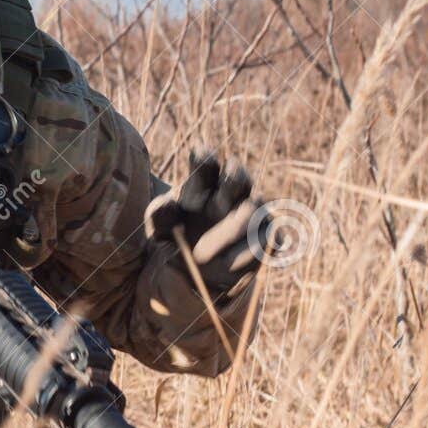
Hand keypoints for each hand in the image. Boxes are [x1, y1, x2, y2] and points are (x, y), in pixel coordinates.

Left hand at [144, 149, 268, 299]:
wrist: (193, 273)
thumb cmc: (175, 239)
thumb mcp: (161, 229)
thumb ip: (161, 216)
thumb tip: (166, 204)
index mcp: (202, 183)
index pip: (206, 163)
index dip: (205, 158)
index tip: (199, 154)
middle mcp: (230, 193)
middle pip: (238, 176)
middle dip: (233, 179)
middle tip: (218, 196)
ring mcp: (252, 213)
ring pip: (253, 209)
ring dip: (229, 231)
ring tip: (200, 255)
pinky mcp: (265, 236)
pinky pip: (266, 237)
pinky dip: (246, 251)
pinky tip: (226, 264)